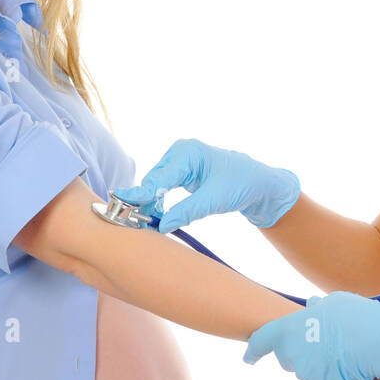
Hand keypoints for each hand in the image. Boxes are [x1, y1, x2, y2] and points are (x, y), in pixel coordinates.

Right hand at [110, 138, 299, 232]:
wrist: (258, 184)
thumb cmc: (241, 184)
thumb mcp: (215, 200)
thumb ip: (187, 211)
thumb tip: (163, 226)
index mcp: (188, 152)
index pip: (158, 177)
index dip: (140, 193)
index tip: (120, 202)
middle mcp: (180, 153)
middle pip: (153, 181)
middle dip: (145, 202)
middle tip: (139, 224)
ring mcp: (179, 163)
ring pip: (155, 186)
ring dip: (152, 204)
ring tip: (150, 223)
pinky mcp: (181, 174)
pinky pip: (162, 188)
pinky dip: (159, 202)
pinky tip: (160, 217)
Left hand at [243, 291, 379, 379]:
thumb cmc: (358, 317)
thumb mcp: (335, 303)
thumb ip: (317, 308)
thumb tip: (311, 306)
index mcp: (289, 329)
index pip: (262, 340)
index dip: (254, 349)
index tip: (248, 358)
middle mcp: (293, 353)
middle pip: (288, 358)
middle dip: (299, 353)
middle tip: (323, 343)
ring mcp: (307, 372)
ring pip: (308, 371)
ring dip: (320, 364)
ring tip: (344, 350)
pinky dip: (334, 375)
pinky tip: (350, 363)